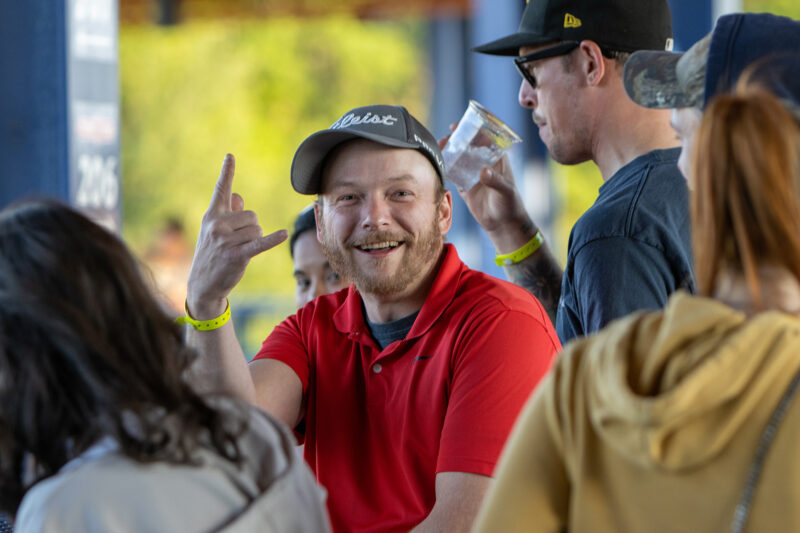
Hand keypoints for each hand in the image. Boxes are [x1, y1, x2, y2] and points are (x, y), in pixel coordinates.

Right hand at [186, 154, 287, 317]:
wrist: (203, 284)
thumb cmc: (212, 255)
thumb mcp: (214, 231)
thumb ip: (227, 212)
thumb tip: (238, 195)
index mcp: (211, 216)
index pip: (221, 190)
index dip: (227, 172)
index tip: (230, 156)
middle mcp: (217, 225)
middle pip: (251, 215)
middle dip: (251, 228)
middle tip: (238, 243)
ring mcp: (226, 240)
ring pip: (257, 229)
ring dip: (255, 240)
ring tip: (240, 250)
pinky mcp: (237, 255)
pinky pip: (259, 243)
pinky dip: (273, 239)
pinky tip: (284, 234)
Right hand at [438, 124, 532, 249]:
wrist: (502, 224)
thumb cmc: (510, 204)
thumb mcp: (505, 190)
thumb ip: (495, 181)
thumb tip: (482, 172)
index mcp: (496, 159)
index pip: (484, 139)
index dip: (473, 130)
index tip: (460, 126)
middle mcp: (483, 163)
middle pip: (469, 146)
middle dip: (457, 139)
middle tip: (446, 137)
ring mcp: (473, 174)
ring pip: (459, 158)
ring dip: (449, 151)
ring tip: (439, 147)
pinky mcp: (465, 186)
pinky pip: (453, 173)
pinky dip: (445, 168)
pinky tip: (437, 163)